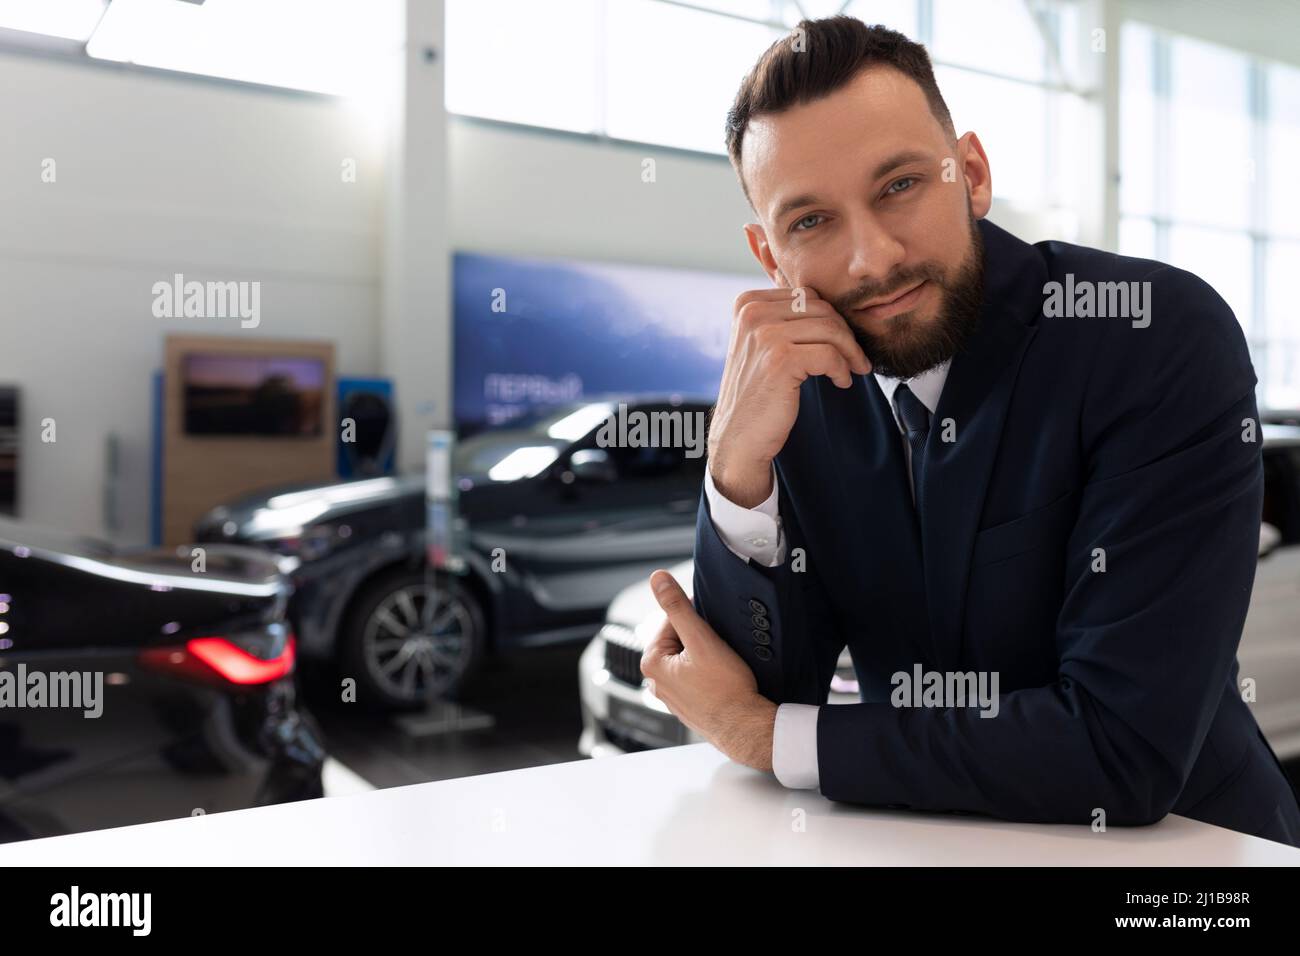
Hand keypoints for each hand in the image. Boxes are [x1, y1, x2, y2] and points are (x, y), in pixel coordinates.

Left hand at [639, 570, 777, 770]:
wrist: (744, 727)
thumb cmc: (725, 688)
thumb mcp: (701, 639)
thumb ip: (678, 607)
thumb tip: (658, 578)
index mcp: (651, 662)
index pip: (672, 621)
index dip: (697, 620)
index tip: (713, 630)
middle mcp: (655, 681)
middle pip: (679, 640)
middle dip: (700, 640)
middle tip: (720, 650)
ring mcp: (670, 696)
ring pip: (688, 659)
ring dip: (705, 656)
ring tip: (722, 666)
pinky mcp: (686, 704)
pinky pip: (695, 677)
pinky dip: (707, 674)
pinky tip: (721, 680)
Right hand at [709, 286, 869, 506]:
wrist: (738, 436)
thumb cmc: (758, 391)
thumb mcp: (763, 344)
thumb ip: (786, 317)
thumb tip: (831, 300)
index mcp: (747, 303)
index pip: (806, 294)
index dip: (831, 318)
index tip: (842, 342)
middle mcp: (752, 312)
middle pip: (821, 308)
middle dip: (845, 334)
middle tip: (857, 358)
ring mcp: (765, 334)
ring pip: (830, 329)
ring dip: (850, 352)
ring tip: (852, 370)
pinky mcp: (780, 359)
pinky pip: (830, 354)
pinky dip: (842, 370)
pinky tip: (841, 382)